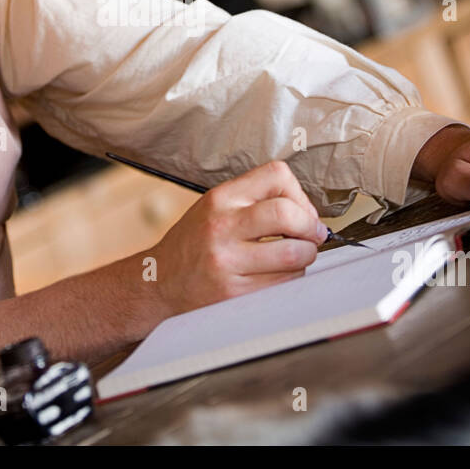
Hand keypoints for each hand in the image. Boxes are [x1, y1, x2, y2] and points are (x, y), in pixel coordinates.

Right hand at [146, 160, 325, 317]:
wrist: (158, 283)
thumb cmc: (193, 245)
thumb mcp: (214, 208)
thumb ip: (255, 201)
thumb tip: (308, 212)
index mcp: (220, 199)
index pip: (276, 176)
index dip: (299, 194)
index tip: (301, 210)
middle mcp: (221, 227)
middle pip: (287, 214)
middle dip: (310, 226)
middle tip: (311, 235)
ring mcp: (227, 262)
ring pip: (294, 254)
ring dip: (305, 256)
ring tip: (295, 256)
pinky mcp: (234, 293)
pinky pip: (283, 283)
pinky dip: (291, 278)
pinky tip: (277, 275)